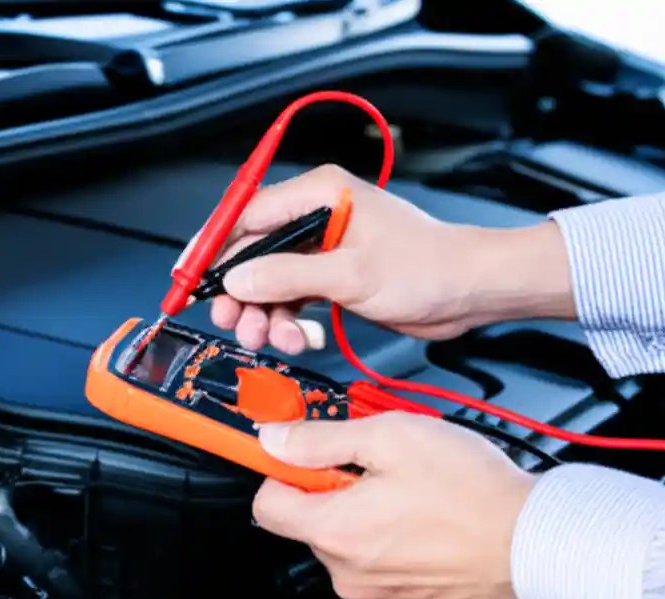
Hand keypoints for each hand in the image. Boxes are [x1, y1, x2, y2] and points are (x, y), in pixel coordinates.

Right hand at [209, 165, 575, 353]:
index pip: (247, 216)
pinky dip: (291, 321)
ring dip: (267, 314)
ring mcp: (325, 247)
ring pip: (271, 281)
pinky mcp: (334, 275)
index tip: (194, 276)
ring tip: (275, 338)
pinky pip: (294, 298)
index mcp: (320, 194)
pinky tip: (303, 335)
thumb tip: (239, 279)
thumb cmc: (428, 267)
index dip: (216, 247)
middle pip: (254, 253)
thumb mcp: (350, 275)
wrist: (470, 290)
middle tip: (235, 321)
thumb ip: (288, 276)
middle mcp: (319, 215)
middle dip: (242, 293)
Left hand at [252, 412, 535, 598]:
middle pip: (315, 527)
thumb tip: (274, 440)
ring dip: (375, 526)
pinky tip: (438, 533)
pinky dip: (406, 555)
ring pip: (355, 553)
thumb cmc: (473, 491)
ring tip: (422, 502)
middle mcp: (351, 575)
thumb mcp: (390, 436)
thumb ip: (321, 439)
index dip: (285, 475)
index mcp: (335, 531)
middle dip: (339, 497)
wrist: (540, 544)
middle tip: (385, 474)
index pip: (267, 506)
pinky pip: (393, 577)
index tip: (307, 459)